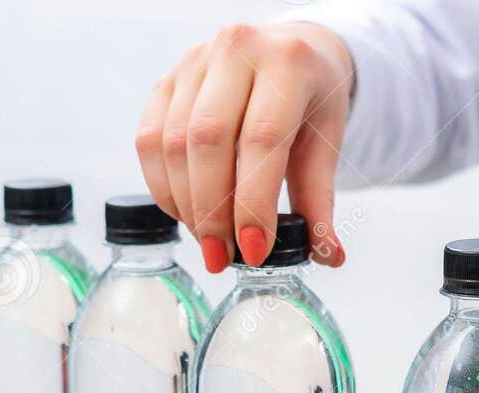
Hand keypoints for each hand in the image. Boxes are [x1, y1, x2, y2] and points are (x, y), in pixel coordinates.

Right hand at [136, 22, 354, 270]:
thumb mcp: (326, 144)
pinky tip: (185, 212)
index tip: (254, 250)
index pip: (262, 138)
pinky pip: (149, 139)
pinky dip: (163, 186)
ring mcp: (194, 61)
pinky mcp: (166, 79)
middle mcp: (237, 50)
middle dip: (213, 211)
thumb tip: (329, 255)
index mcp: (288, 62)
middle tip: (223, 256)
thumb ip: (322, 201)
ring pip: (173, 143)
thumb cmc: (310, 100)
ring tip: (209, 240)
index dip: (253, 202)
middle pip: (208, 140)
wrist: (290, 52)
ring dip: (186, 205)